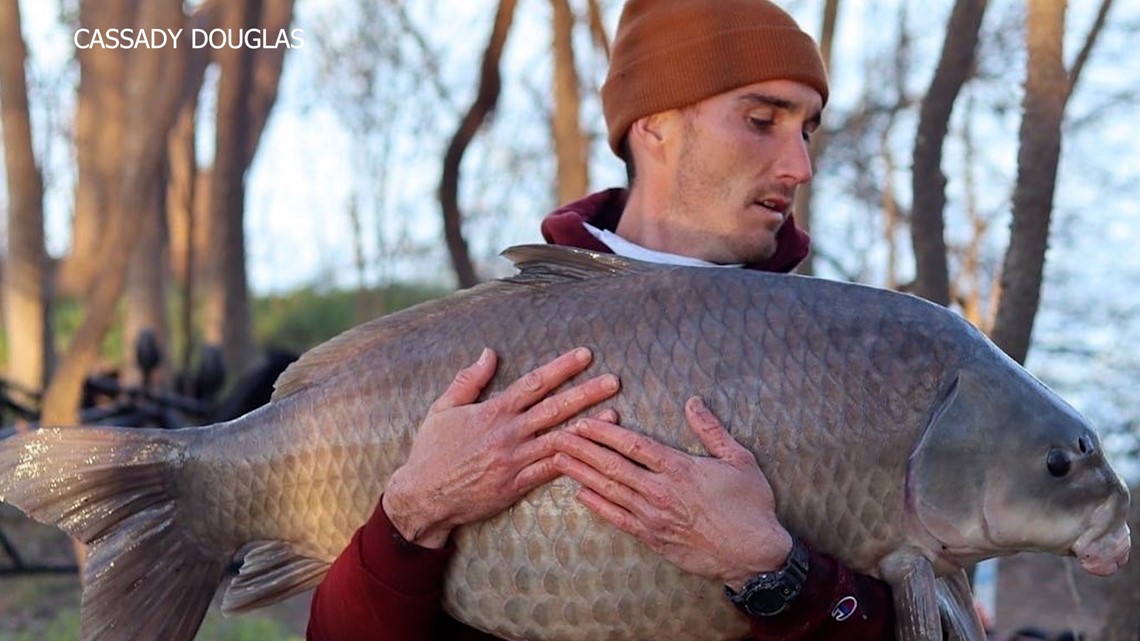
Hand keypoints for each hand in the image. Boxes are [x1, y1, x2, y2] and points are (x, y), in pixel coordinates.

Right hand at [382, 347, 619, 547]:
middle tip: (614, 380)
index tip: (585, 355)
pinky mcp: (516, 485)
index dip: (561, 368)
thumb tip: (488, 353)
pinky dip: (573, 461)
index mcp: (492, 412)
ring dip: (588, 427)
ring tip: (615, 416)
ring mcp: (514, 460)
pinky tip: (592, 453)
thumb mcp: (442, 408)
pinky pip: (550, 471)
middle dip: (586, 392)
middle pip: (554, 408)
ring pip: (558, 439)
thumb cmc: (431, 451)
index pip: (534, 383)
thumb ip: (468, 380)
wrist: (422, 496)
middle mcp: (508, 434)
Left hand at [551, 396, 791, 589]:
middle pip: (612, 465)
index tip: (583, 421)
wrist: (753, 555)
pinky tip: (580, 495)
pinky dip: (597, 506)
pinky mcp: (653, 538)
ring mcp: (654, 517)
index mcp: (680, 468)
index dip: (605, 432)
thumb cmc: (750, 506)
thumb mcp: (739, 459)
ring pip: (610, 490)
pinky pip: (618, 519)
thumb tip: (694, 402)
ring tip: (558, 459)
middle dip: (582, 448)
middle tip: (556, 435)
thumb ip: (712, 430)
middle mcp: (660, 491)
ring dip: (582, 473)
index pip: (634, 445)